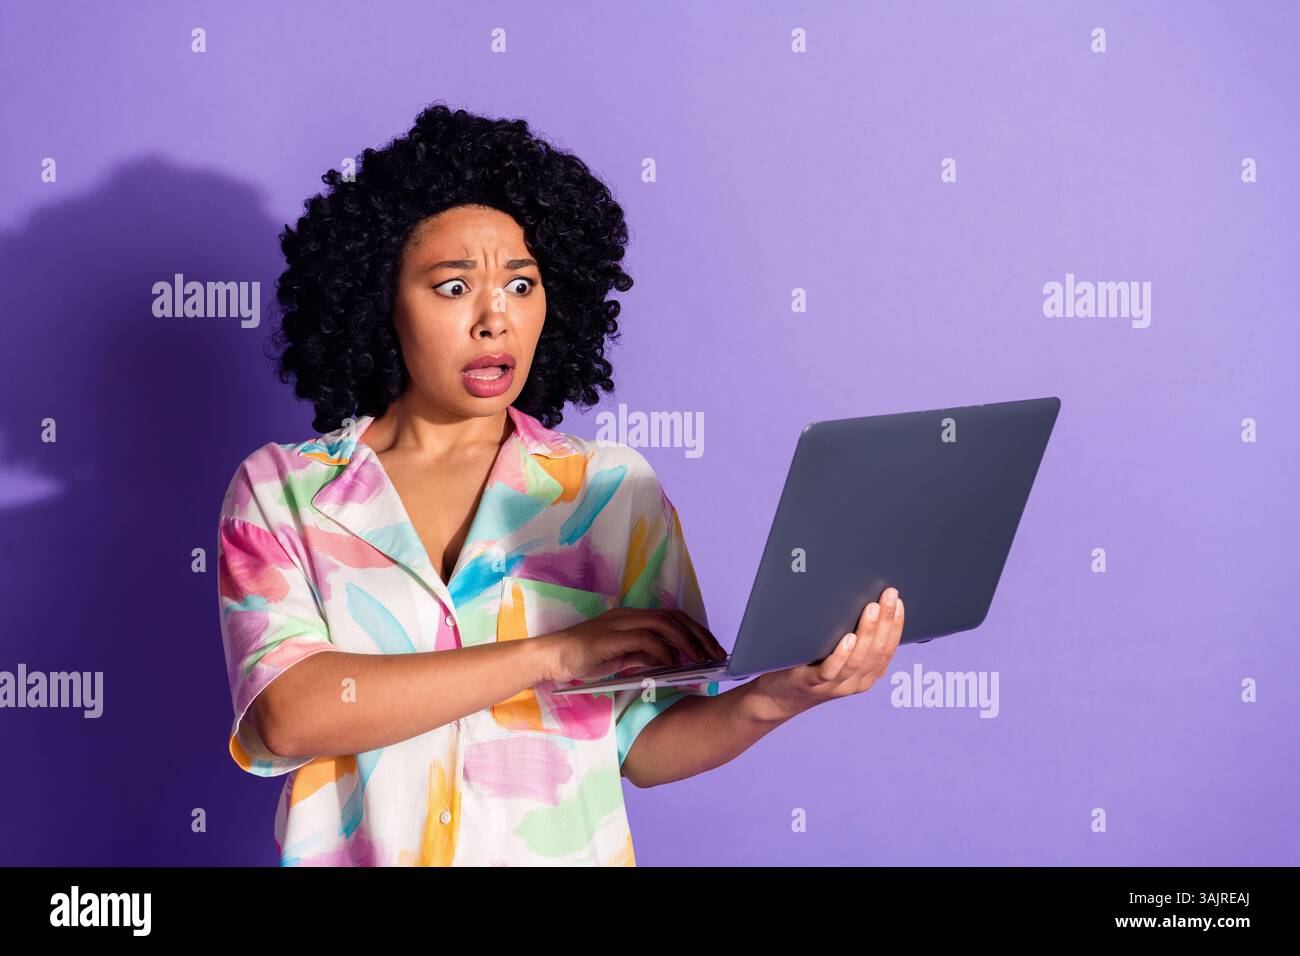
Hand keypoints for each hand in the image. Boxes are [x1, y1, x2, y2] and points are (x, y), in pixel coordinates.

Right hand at [536, 607, 727, 683]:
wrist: (551, 657)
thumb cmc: (584, 659)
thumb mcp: (621, 658)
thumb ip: (644, 656)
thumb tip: (672, 663)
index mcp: (632, 617)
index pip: (673, 617)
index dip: (696, 630)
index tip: (713, 648)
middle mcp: (629, 615)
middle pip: (674, 617)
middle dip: (700, 635)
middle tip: (717, 655)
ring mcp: (620, 624)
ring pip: (664, 624)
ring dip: (686, 642)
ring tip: (700, 660)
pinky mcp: (611, 637)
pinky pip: (645, 640)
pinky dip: (662, 651)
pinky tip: (672, 664)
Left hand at [751, 586, 904, 718]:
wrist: (778, 696)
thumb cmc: (810, 665)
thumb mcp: (838, 655)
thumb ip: (854, 637)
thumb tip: (866, 600)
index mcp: (866, 675)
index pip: (887, 649)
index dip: (895, 625)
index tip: (897, 601)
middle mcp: (855, 682)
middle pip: (877, 651)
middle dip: (886, 621)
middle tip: (889, 595)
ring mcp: (834, 685)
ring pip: (857, 660)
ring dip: (867, 632)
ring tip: (871, 609)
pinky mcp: (811, 683)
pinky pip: (830, 670)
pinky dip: (842, 654)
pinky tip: (848, 638)